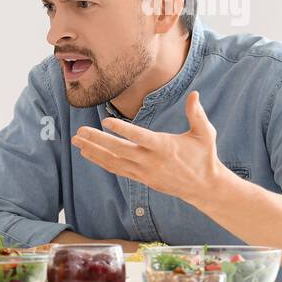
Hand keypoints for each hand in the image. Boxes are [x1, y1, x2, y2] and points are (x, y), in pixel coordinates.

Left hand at [70, 91, 225, 206]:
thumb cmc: (204, 156)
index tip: (105, 121)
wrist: (203, 187)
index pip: (140, 137)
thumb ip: (197, 114)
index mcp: (165, 147)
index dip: (122, 130)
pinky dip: (100, 162)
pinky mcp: (140, 179)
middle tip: (79, 131)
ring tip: (76, 142)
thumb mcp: (205, 134)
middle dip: (97, 141)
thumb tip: (194, 94)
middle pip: (119, 150)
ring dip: (93, 151)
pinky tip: (88, 154)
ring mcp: (144, 172)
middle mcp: (151, 161)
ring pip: (113, 162)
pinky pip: (116, 170)